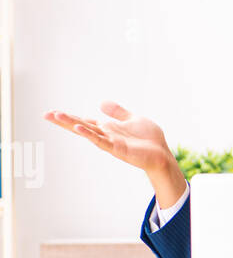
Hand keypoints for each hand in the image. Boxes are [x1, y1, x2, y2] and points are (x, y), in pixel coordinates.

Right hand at [44, 101, 186, 207]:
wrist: (162, 154)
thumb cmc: (149, 139)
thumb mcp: (132, 119)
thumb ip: (117, 112)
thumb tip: (101, 103)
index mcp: (108, 128)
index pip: (85, 121)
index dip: (70, 117)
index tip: (53, 112)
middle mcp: (106, 135)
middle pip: (81, 125)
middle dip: (64, 120)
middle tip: (46, 114)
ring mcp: (110, 142)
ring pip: (87, 132)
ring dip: (72, 124)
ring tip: (57, 116)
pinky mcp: (118, 149)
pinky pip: (101, 141)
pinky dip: (90, 135)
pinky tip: (80, 128)